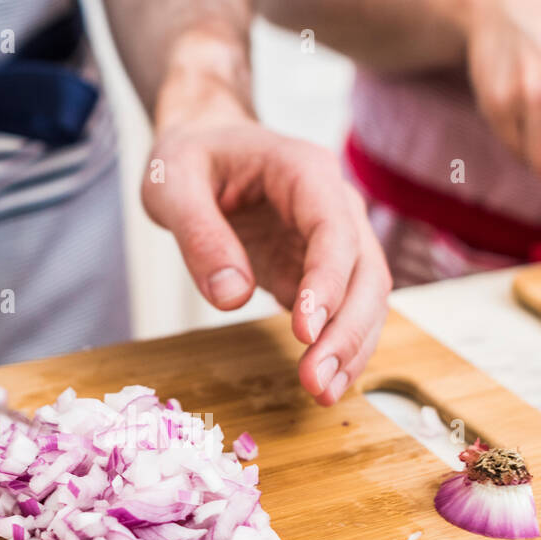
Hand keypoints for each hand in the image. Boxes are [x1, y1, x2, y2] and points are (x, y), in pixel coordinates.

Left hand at [144, 109, 390, 405]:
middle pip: (365, 271)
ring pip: (367, 297)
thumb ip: (199, 236)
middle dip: (346, 330)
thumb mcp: (173, 185)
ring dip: (351, 348)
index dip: (325, 283)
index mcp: (304, 171)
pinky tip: (326, 384)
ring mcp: (334, 240)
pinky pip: (345, 312)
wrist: (205, 145)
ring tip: (323, 393)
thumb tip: (231, 297)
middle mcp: (334, 204)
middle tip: (316, 381)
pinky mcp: (320, 272)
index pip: (333, 231)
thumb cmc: (190, 158)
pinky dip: (341, 348)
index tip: (305, 333)